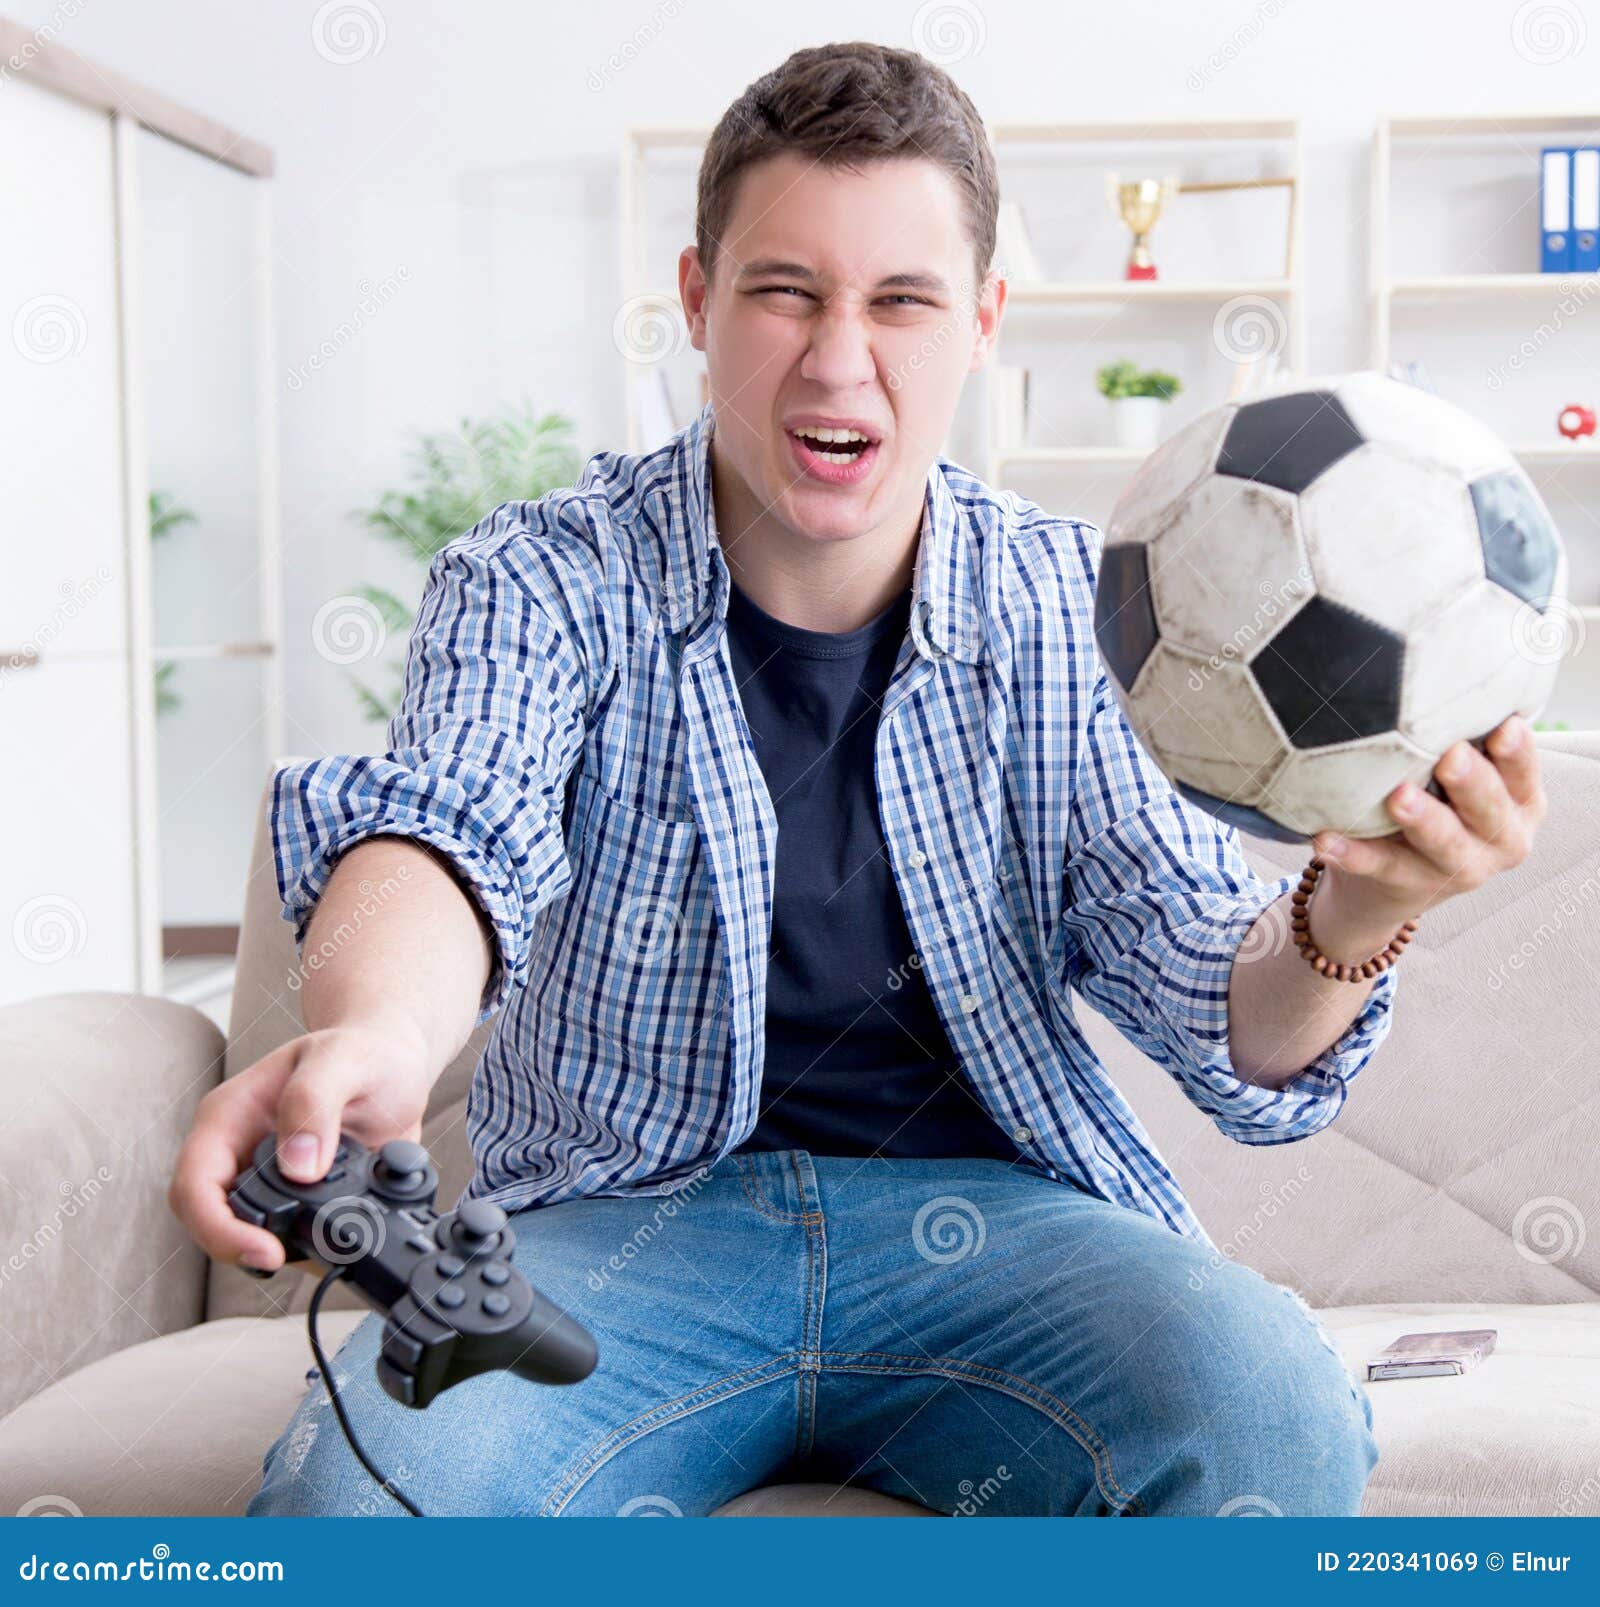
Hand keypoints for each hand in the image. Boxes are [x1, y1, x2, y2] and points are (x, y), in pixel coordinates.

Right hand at [167, 1020, 434, 1275]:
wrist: (394, 1061)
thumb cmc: (362, 1050)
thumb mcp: (342, 1060)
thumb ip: (314, 1102)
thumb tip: (300, 1167)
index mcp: (229, 1116)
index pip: (195, 1184)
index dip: (219, 1228)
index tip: (264, 1251)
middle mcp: (240, 1153)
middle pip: (212, 1222)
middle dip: (245, 1249)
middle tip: (294, 1257)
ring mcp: (269, 1181)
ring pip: (253, 1236)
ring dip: (290, 1249)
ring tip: (337, 1239)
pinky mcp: (302, 1200)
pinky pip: (297, 1237)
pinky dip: (322, 1245)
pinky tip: (353, 1232)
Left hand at [1309, 715, 1544, 935]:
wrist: (1402, 881)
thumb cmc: (1441, 801)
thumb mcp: (1467, 775)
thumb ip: (1464, 738)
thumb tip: (1438, 678)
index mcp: (1519, 801)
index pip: (1523, 773)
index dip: (1517, 753)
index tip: (1504, 727)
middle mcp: (1500, 838)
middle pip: (1489, 809)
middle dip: (1472, 783)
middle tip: (1452, 757)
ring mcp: (1457, 868)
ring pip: (1444, 845)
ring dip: (1422, 821)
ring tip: (1398, 798)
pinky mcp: (1409, 885)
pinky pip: (1378, 867)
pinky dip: (1352, 854)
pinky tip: (1326, 840)